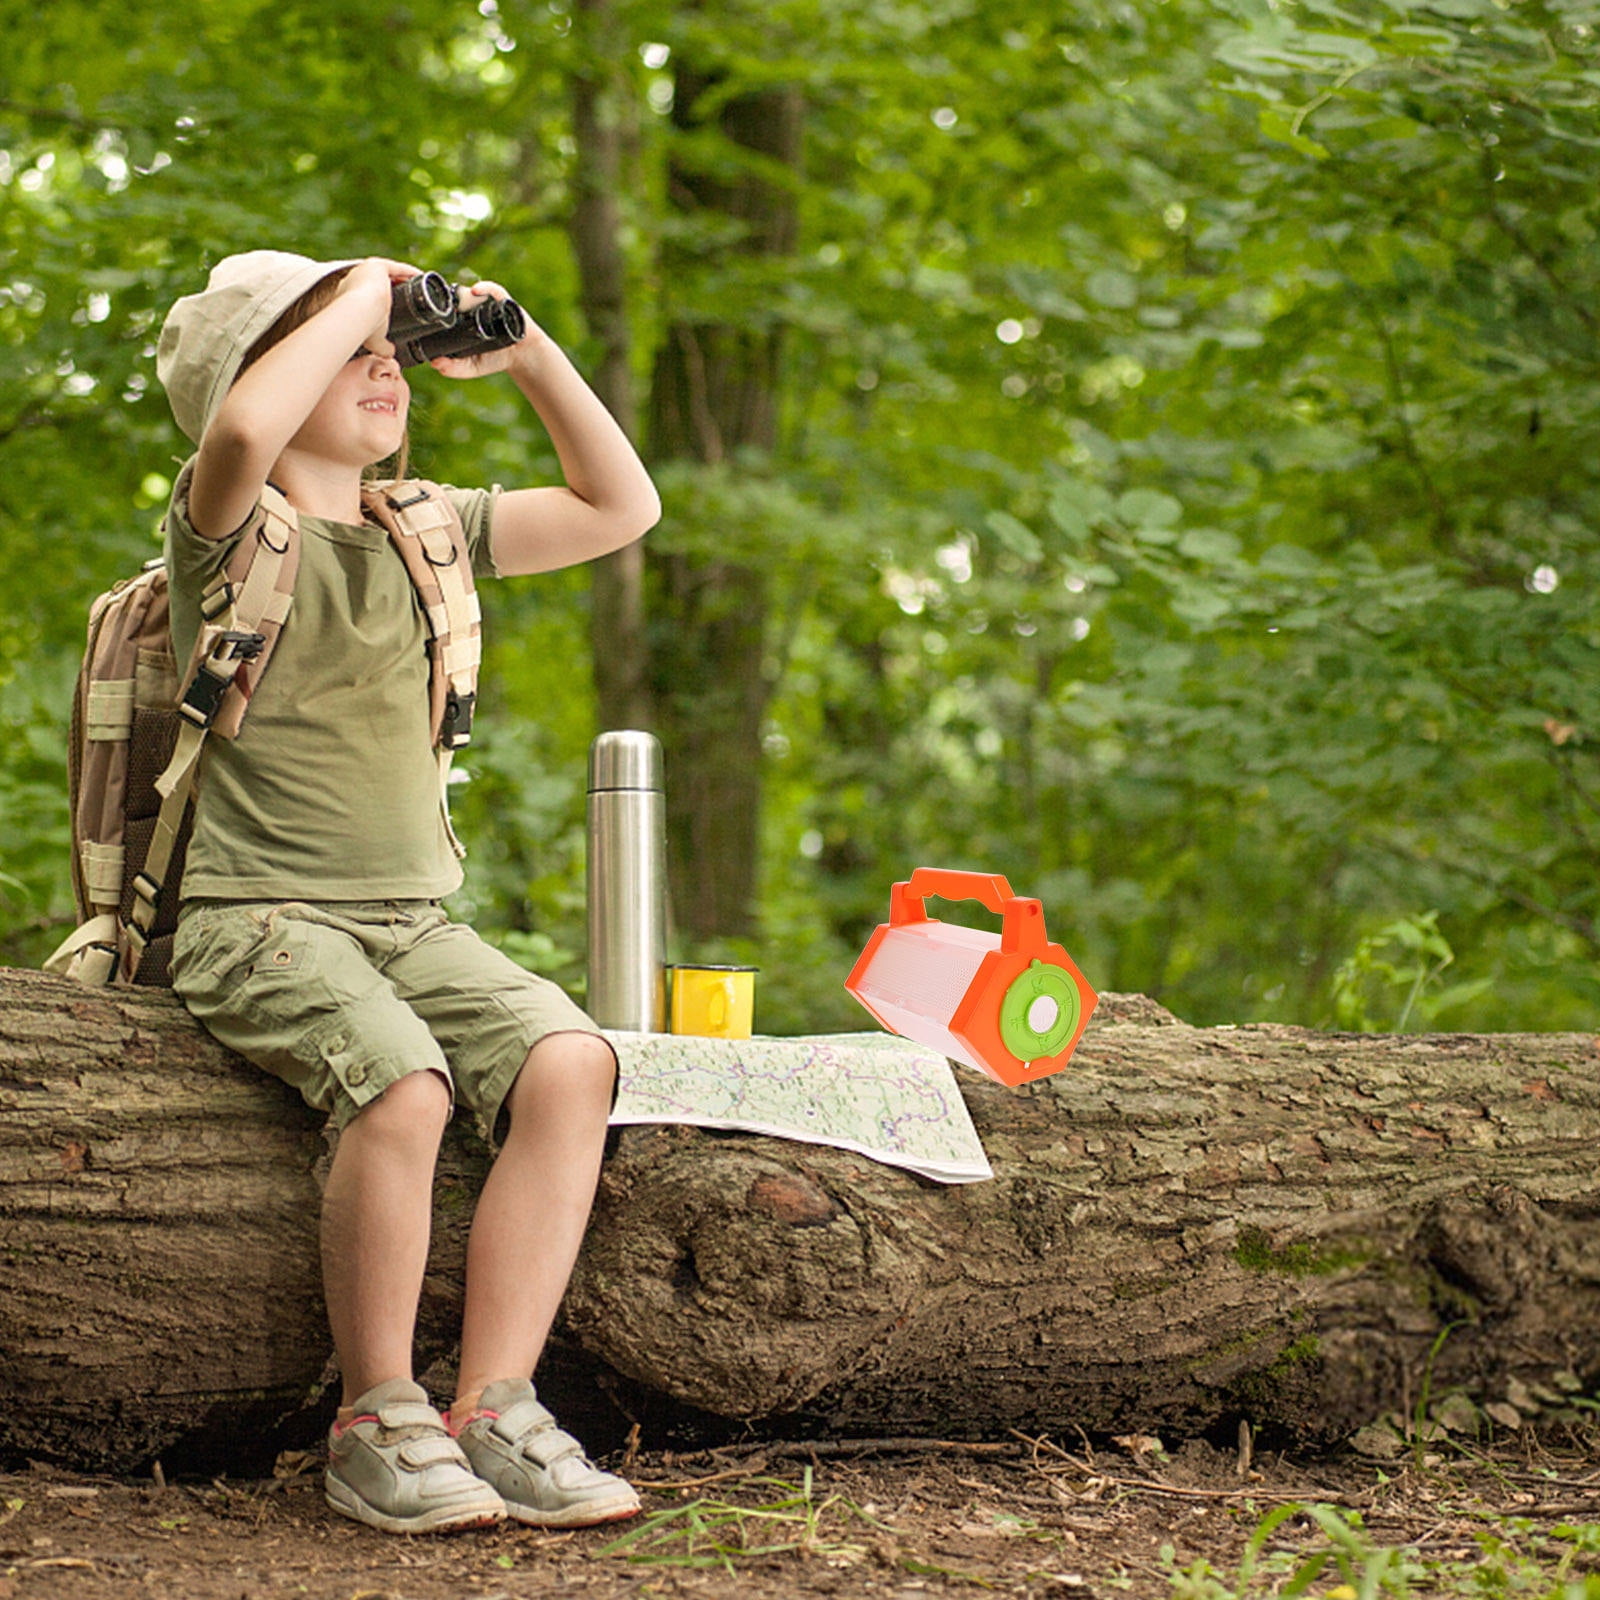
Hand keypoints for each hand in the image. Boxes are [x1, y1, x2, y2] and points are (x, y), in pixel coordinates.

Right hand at [336, 257, 424, 355]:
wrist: (359, 313)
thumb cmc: (361, 327)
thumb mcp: (372, 340)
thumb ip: (381, 346)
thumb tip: (390, 354)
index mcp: (350, 295)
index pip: (370, 293)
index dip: (386, 299)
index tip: (398, 306)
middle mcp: (357, 279)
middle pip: (381, 282)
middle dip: (397, 289)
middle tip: (412, 299)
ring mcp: (366, 271)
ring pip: (389, 273)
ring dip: (404, 279)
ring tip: (420, 288)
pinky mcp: (376, 265)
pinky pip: (397, 267)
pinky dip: (409, 272)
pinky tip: (421, 277)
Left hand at [428, 281, 544, 379]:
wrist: (521, 356)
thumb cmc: (494, 358)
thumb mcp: (471, 367)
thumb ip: (453, 368)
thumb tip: (434, 364)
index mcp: (461, 320)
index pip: (445, 308)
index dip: (435, 306)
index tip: (425, 311)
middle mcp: (472, 308)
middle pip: (455, 297)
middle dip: (446, 298)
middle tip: (435, 305)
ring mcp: (487, 302)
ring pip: (470, 291)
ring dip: (461, 292)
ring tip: (454, 300)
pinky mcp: (503, 300)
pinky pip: (492, 289)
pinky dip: (484, 288)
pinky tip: (475, 291)